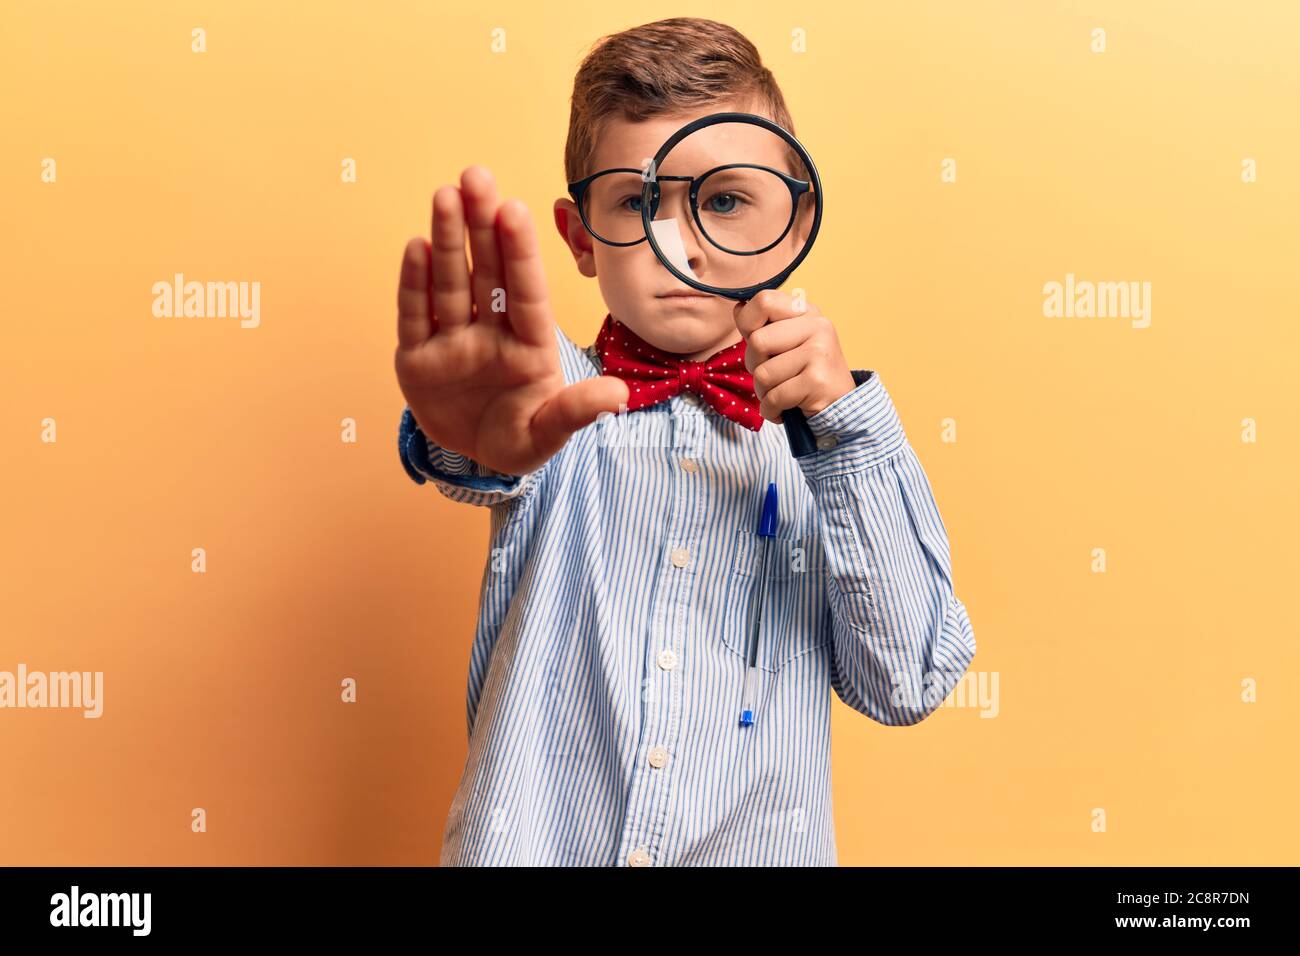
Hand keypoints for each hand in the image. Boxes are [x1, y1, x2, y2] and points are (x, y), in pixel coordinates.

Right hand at [395, 166, 628, 475]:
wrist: (474, 462)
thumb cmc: (519, 440)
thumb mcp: (547, 436)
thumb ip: (576, 412)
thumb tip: (618, 396)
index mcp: (529, 346)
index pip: (525, 291)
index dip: (520, 252)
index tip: (515, 209)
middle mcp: (491, 333)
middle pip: (486, 272)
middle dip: (481, 225)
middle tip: (477, 176)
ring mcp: (452, 341)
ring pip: (450, 283)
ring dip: (448, 239)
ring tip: (446, 194)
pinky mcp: (417, 357)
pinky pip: (415, 315)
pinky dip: (414, 282)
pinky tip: (418, 244)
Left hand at [733, 290, 856, 422]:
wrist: (840, 407)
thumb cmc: (806, 374)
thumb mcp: (788, 342)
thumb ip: (763, 326)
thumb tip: (738, 308)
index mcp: (807, 312)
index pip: (763, 301)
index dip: (747, 323)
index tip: (756, 342)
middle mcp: (818, 326)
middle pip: (757, 341)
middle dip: (754, 366)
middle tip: (772, 378)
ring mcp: (820, 352)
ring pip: (762, 374)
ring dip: (763, 393)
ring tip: (782, 394)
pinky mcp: (817, 380)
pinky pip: (773, 397)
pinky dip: (772, 410)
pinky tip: (785, 409)